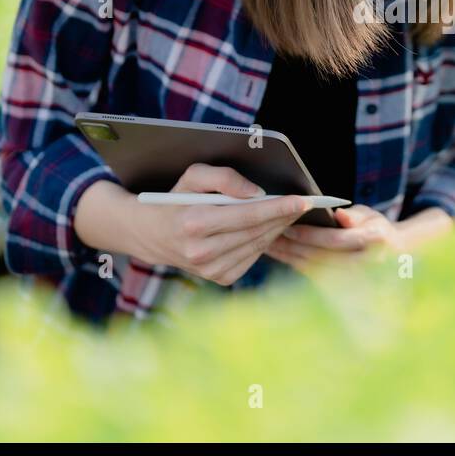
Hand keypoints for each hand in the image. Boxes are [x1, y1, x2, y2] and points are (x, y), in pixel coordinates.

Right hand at [130, 163, 311, 285]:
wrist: (151, 234)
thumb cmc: (176, 200)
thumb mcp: (192, 177)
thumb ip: (224, 178)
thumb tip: (256, 193)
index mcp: (194, 223)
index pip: (247, 215)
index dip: (279, 207)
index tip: (303, 200)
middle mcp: (201, 252)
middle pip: (257, 231)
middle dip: (284, 216)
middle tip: (303, 203)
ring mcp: (210, 270)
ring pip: (258, 245)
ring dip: (278, 228)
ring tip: (290, 212)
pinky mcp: (218, 278)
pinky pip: (252, 257)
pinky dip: (264, 242)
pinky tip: (269, 228)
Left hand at [265, 204, 401, 272]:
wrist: (392, 260)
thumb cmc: (377, 231)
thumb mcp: (372, 217)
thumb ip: (356, 216)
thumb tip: (341, 216)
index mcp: (374, 242)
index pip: (335, 240)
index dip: (310, 235)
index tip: (288, 226)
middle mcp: (364, 265)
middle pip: (319, 257)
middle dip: (292, 247)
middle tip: (268, 234)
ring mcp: (353, 281)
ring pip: (312, 269)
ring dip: (288, 257)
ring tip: (266, 244)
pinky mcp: (340, 290)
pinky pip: (312, 275)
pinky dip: (294, 264)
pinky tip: (278, 254)